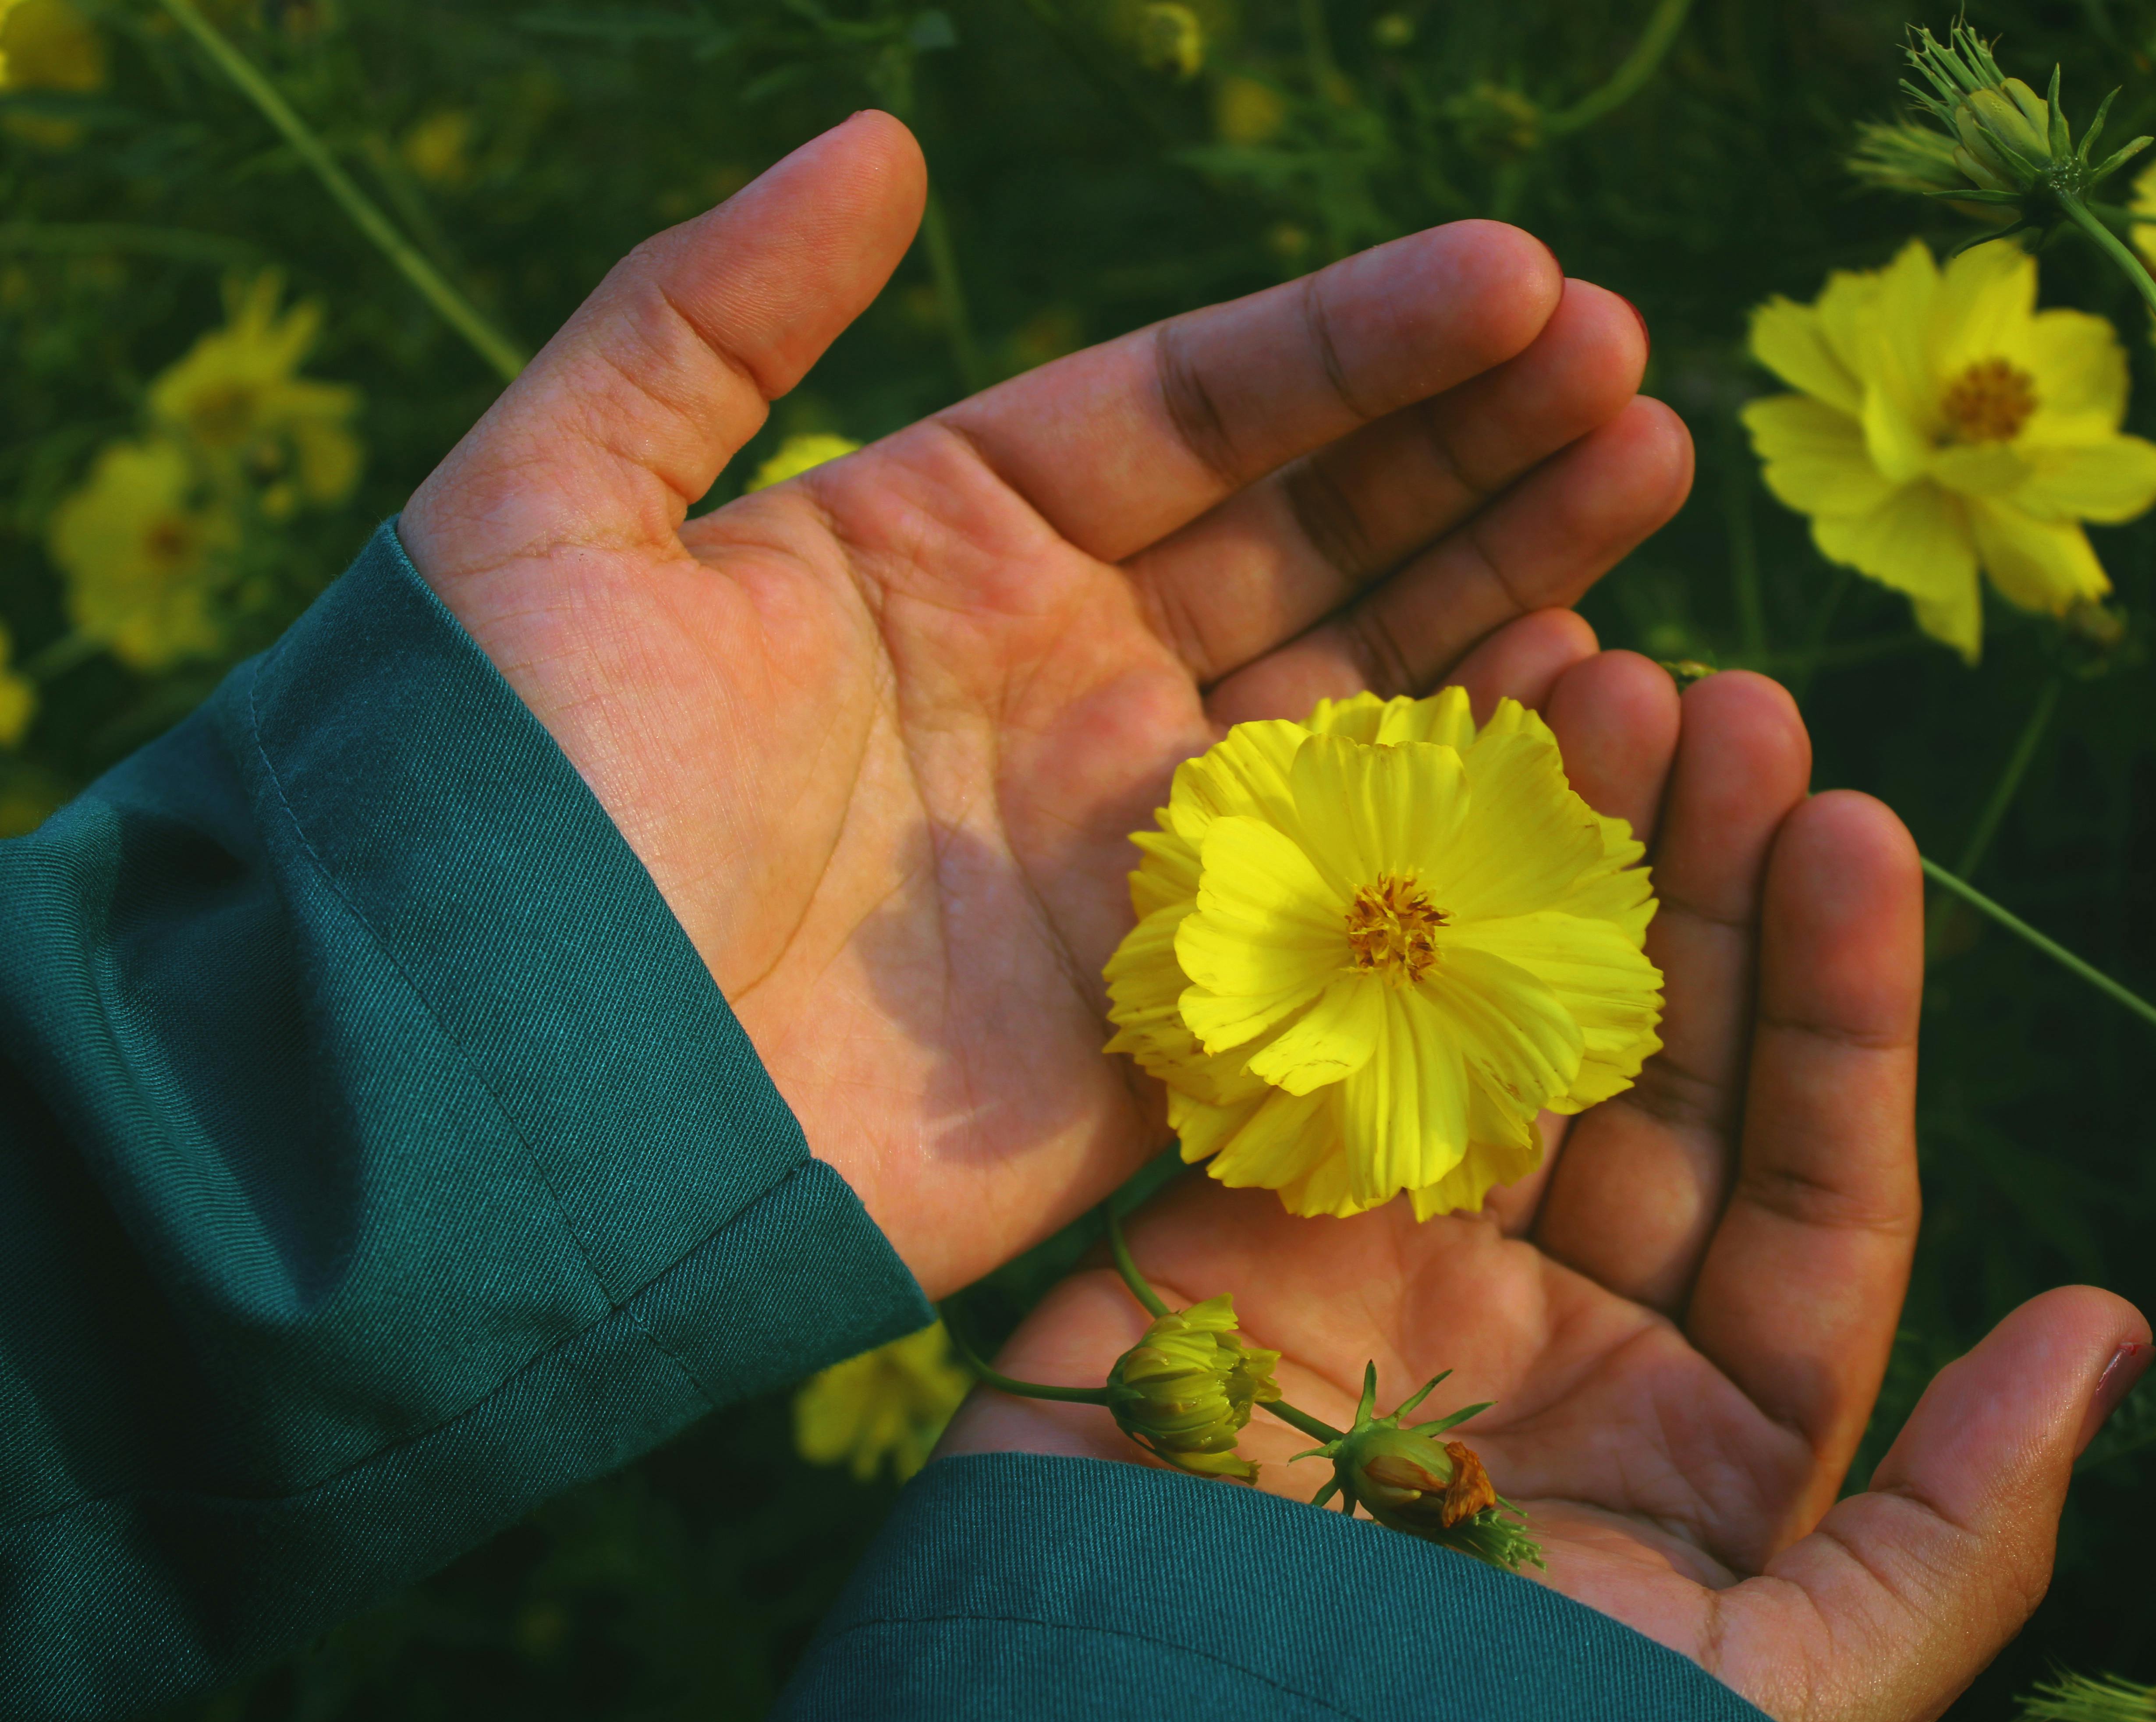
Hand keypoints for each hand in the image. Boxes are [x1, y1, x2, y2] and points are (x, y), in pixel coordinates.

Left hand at [396, 114, 1686, 1294]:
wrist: (483, 1120)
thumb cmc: (497, 812)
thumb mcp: (550, 511)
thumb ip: (703, 315)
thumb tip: (880, 141)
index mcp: (940, 545)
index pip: (1197, 411)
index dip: (1358, 343)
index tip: (1515, 275)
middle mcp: (1060, 682)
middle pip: (1316, 532)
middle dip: (1474, 444)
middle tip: (1629, 363)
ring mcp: (1130, 849)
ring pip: (1365, 689)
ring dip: (1512, 584)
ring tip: (1646, 470)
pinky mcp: (1166, 1014)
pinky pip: (1355, 893)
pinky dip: (1473, 808)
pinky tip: (1596, 701)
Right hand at [941, 652, 2153, 1721]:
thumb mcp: (1775, 1694)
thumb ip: (1954, 1535)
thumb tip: (2106, 1329)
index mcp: (1705, 1434)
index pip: (1808, 1184)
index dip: (1842, 1004)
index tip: (1857, 828)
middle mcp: (1562, 1334)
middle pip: (1661, 1074)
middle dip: (1702, 887)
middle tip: (1731, 700)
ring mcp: (1399, 1271)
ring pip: (1504, 1032)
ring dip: (1555, 864)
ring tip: (1602, 681)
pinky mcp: (1245, 1235)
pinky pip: (1331, 1050)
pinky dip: (1372, 919)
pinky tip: (1424, 784)